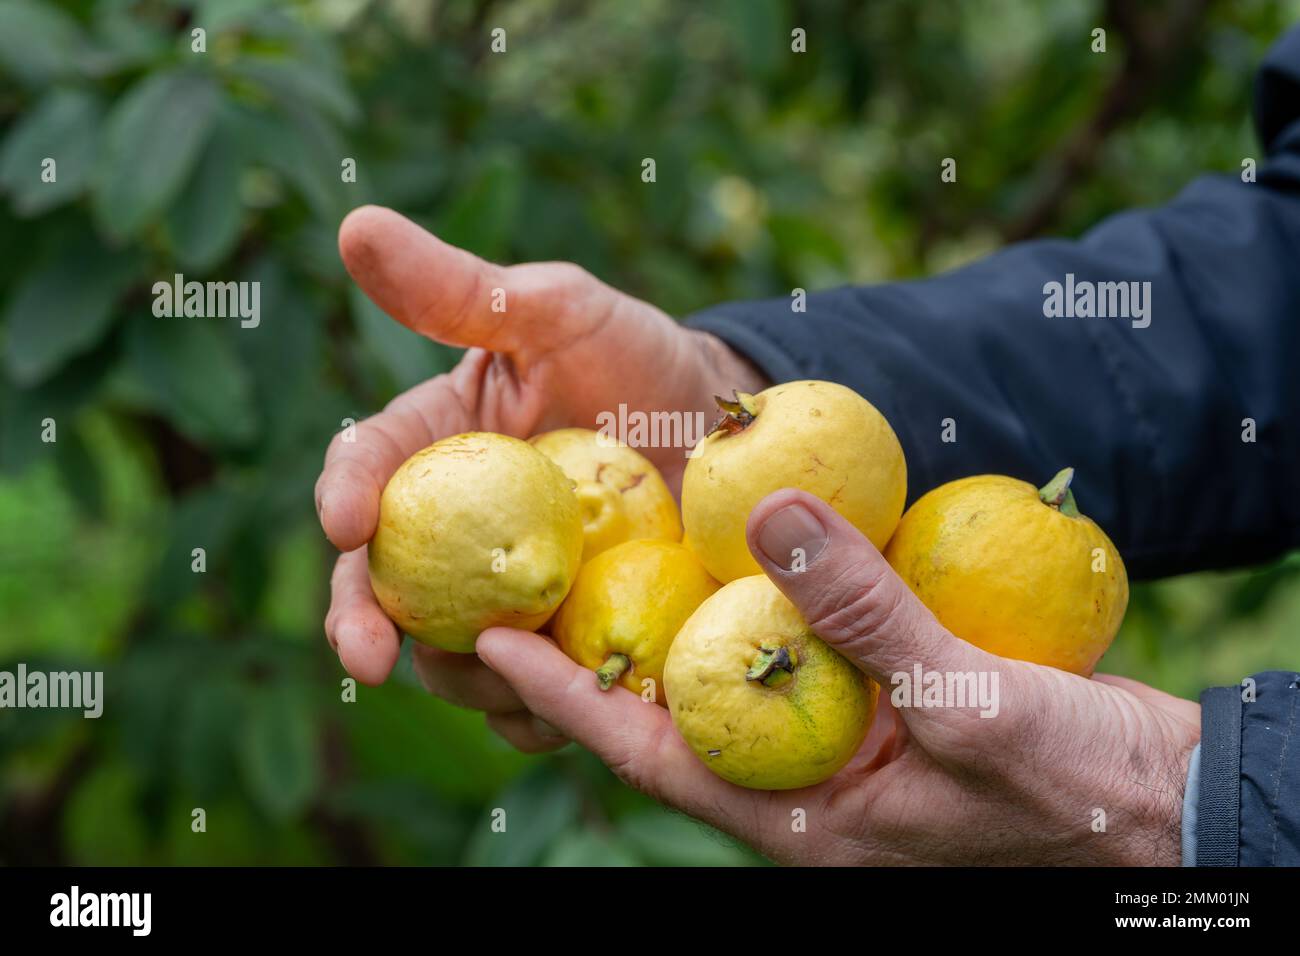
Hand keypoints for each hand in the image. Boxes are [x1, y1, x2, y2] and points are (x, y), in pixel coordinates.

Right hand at [318, 205, 765, 748]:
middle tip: (366, 659)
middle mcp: (454, 529)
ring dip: (455, 674)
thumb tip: (355, 222)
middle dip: (361, 624)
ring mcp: (505, 593)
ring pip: (450, 650)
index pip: (367, 468)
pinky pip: (532, 691)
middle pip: (385, 584)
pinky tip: (560, 713)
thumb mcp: (557, 311)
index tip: (345, 522)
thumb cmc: (630, 356)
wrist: (720, 430)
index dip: (344, 494)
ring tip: (497, 678)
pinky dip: (535, 709)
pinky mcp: (561, 643)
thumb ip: (461, 287)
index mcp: (434, 449)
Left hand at [474, 489, 1200, 864]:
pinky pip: (805, 642)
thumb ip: (866, 613)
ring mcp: (839, 738)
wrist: (1164, 800)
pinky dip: (776, 594)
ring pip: (738, 667)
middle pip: (678, 705)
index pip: (652, 752)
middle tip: (539, 577)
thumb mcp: (966, 702)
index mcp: (795, 811)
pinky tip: (751, 540)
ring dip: (690, 608)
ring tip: (624, 542)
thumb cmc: (1073, 786)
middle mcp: (799, 774)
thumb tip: (770, 512)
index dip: (569, 698)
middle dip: (608, 649)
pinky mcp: (879, 699)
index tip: (497, 645)